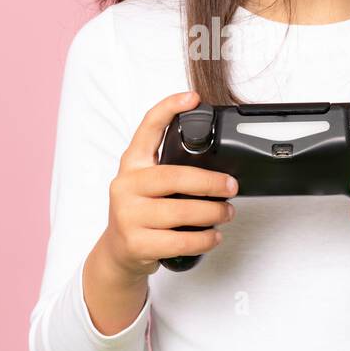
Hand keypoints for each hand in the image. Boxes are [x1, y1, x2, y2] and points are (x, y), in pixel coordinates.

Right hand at [100, 90, 237, 278]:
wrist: (118, 252)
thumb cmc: (141, 212)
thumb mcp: (147, 184)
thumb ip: (171, 168)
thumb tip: (217, 163)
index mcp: (132, 164)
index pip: (147, 128)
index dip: (168, 108)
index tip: (192, 98)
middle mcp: (126, 185)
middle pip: (174, 176)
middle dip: (210, 182)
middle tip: (231, 186)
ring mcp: (128, 215)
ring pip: (180, 212)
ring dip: (213, 213)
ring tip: (227, 213)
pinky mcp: (136, 243)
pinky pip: (179, 241)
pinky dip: (204, 239)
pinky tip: (214, 236)